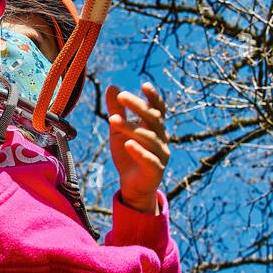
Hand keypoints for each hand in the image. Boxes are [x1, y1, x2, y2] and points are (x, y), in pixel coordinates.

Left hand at [106, 81, 170, 213]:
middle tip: (122, 96)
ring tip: (112, 120)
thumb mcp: (118, 131)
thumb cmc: (127, 155)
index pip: (158, 110)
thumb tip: (112, 87)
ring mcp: (161, 155)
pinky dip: (139, 152)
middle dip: (137, 107)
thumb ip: (117, 111)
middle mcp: (161, 139)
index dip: (154, 98)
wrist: (132, 186)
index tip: (145, 85)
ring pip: (148, 138)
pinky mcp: (156, 171)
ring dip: (130, 128)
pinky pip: (149, 160)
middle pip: (152, 119)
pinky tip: (127, 144)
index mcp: (155, 128)